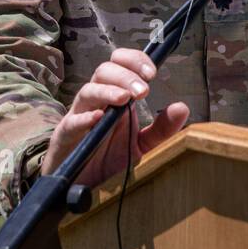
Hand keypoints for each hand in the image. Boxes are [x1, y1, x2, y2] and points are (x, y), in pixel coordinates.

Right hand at [40, 48, 188, 188]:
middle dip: (125, 75)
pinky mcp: (65, 136)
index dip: (135, 61)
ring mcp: (79, 116)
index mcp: (114, 96)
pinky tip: (99, 118)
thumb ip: (162, 129)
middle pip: (104, 70)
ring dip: (107, 90)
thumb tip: (182, 107)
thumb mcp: (141, 144)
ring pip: (87, 90)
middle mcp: (96, 100)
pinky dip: (84, 117)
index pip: (121, 63)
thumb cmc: (108, 158)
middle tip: (144, 91)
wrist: (83, 186)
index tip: (153, 73)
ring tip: (125, 98)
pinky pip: (72, 121)